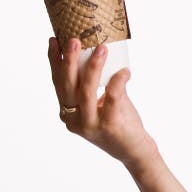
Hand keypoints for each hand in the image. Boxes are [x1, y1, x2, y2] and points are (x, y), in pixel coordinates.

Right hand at [48, 37, 157, 168]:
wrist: (136, 152)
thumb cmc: (120, 124)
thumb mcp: (103, 103)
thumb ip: (99, 85)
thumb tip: (103, 54)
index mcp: (69, 113)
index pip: (58, 84)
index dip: (55, 62)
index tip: (54, 41)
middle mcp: (74, 120)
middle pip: (67, 86)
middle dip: (69, 60)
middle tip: (74, 39)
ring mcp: (90, 124)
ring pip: (86, 91)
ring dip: (92, 67)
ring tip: (101, 49)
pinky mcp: (109, 126)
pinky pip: (112, 98)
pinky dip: (118, 81)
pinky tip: (125, 71)